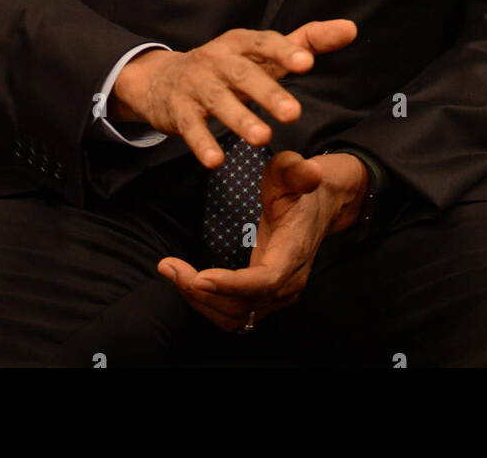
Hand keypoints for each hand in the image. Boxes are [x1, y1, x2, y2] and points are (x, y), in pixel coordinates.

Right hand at [109, 20, 356, 166]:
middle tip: (293, 113)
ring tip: (263, 138)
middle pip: (243, 74)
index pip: (264, 43)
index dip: (285, 51)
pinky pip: (191, 127)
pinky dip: (203, 143)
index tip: (307, 62)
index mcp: (241, 42)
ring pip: (218, 101)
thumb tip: (351, 29)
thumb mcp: (262, 51)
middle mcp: (217, 59)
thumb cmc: (227, 65)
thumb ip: (307, 41)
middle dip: (267, 93)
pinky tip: (216, 160)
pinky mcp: (180, 111)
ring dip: (240, 119)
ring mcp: (197, 84)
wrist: (163, 80)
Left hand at [158, 150, 367, 331]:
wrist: (317, 207)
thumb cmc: (298, 188)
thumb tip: (311, 172)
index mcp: (294, 252)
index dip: (232, 285)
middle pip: (243, 305)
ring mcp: (278, 295)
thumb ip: (297, 170)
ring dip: (200, 302)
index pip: (265, 281)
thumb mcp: (293, 171)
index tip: (199, 278)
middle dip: (202, 292)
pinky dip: (208, 305)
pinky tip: (188, 283)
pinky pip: (235, 315)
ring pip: (236, 317)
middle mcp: (288, 282)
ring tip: (173, 274)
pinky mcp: (266, 298)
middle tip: (168, 267)